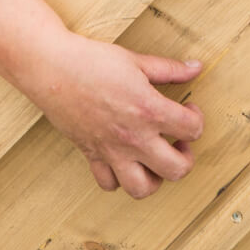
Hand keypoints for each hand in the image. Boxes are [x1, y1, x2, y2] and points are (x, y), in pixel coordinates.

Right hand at [24, 34, 203, 198]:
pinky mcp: (92, 154)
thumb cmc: (92, 61)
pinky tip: (124, 160)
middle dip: (186, 157)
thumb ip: (170, 69)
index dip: (197, 119)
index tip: (189, 109)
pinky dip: (119, 178)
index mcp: (149, 110)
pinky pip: (108, 183)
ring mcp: (112, 151)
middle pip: (177, 169)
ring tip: (154, 159)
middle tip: (179, 141)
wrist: (52, 68)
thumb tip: (196, 67)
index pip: (192, 129)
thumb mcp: (137, 60)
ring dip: (156, 178)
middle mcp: (134, 137)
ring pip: (142, 188)